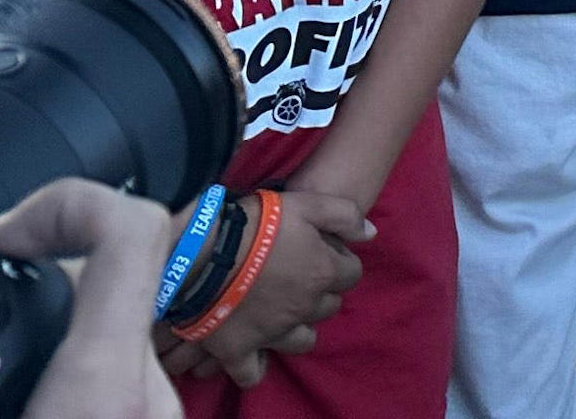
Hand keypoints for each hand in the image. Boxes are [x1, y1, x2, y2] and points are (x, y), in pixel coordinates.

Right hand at [0, 181, 186, 418]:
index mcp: (101, 395)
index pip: (135, 230)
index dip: (63, 204)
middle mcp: (147, 405)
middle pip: (120, 280)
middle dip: (40, 277)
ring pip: (119, 337)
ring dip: (52, 334)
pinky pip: (118, 388)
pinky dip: (68, 379)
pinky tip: (6, 408)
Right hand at [177, 186, 368, 387]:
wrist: (203, 251)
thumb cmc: (258, 222)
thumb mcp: (308, 203)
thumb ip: (346, 215)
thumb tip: (371, 233)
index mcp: (323, 273)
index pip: (351, 274)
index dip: (339, 262)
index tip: (322, 253)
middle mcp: (304, 307)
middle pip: (328, 306)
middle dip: (319, 293)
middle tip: (298, 279)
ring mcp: (273, 332)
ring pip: (302, 340)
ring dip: (297, 328)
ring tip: (281, 313)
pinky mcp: (240, 350)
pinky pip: (253, 372)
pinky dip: (255, 365)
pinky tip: (253, 351)